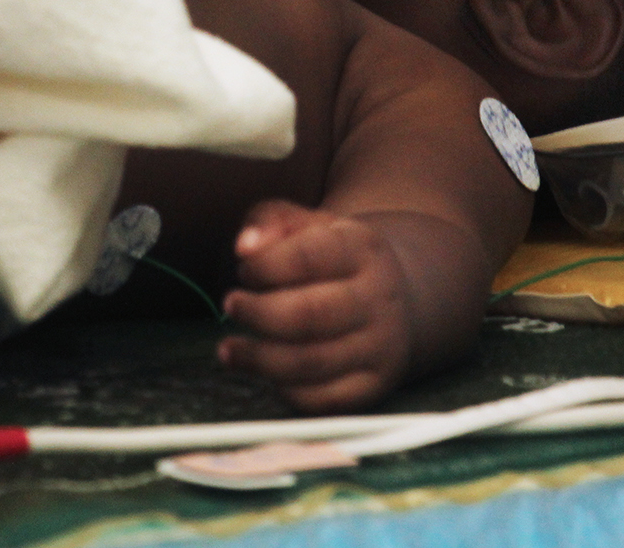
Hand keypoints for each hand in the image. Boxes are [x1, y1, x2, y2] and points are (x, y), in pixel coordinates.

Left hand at [218, 200, 413, 411]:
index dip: (265, 266)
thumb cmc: (334, 260)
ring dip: (258, 358)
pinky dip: (283, 389)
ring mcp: (380, 346)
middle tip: (231, 305)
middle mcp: (379, 298)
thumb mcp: (308, 225)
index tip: (245, 269)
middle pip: (309, 315)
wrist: (393, 299)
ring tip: (230, 348)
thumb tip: (245, 246)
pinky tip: (265, 372)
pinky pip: (320, 400)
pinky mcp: (373, 386)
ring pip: (310, 363)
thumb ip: (271, 221)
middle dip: (257, 314)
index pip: (309, 257)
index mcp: (364, 249)